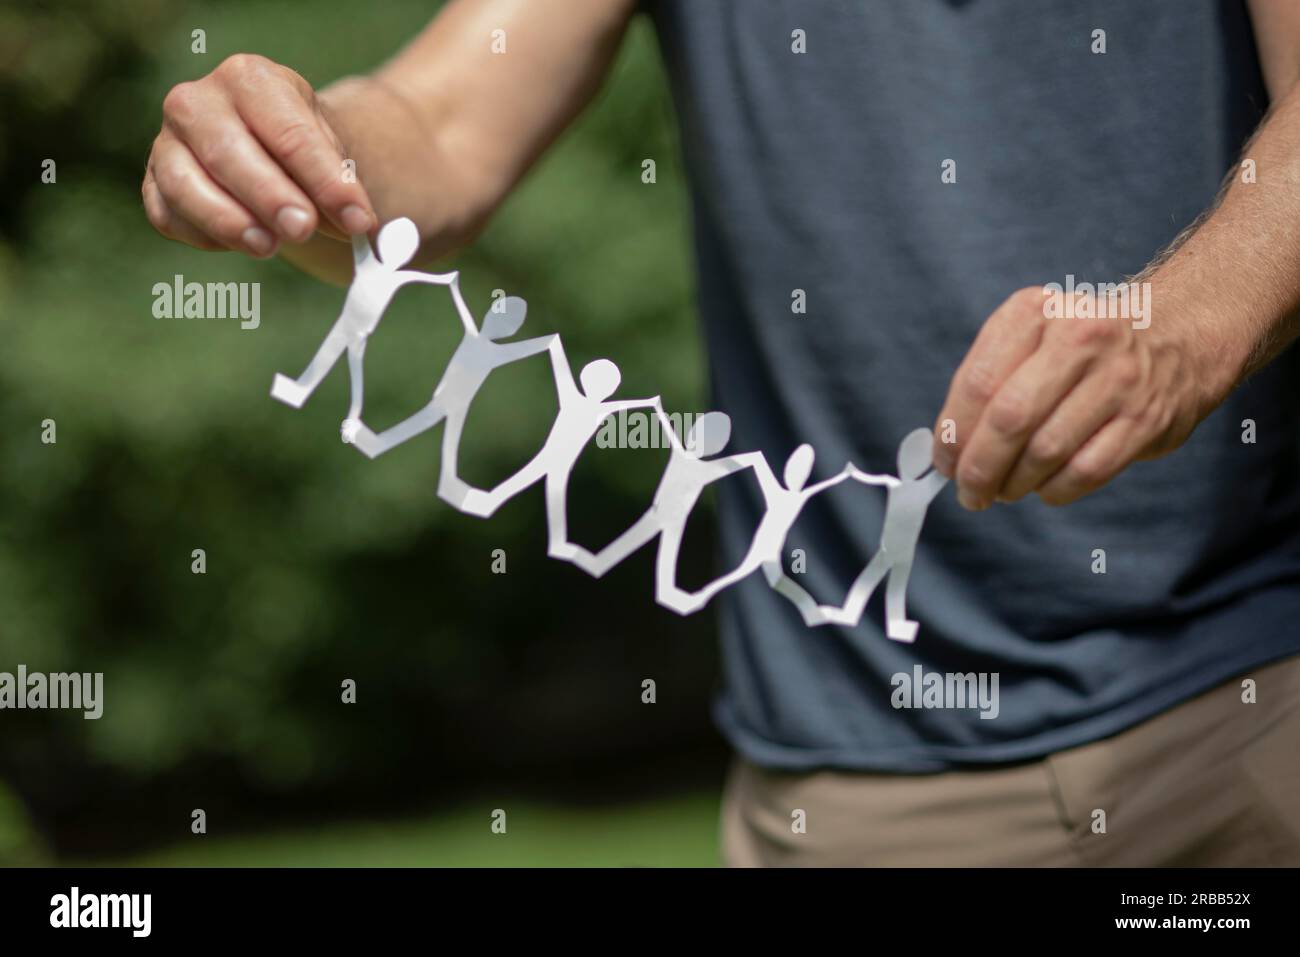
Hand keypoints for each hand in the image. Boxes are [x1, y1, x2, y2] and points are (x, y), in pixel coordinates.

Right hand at [144, 54, 376, 257]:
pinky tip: (242, 243)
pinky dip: (202, 235)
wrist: (271, 150)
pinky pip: (168, 214)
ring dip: (227, 221)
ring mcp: (169, 142)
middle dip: (269, 196)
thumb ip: (341, 186)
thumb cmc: (304, 151)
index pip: (289, 132)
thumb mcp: (332, 154)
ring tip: (269, 247)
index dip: (325, 180)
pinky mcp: (154, 183)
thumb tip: (360, 226)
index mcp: (251, 79)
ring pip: (184, 184)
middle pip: (228, 152)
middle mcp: (199, 102)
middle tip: (303, 230)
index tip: (358, 219)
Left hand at [931, 285, 1221, 508]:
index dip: (953, 433)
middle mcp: (1079, 338)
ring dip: (1015, 483)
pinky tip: (1045, 488)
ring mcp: (1118, 379)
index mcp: (1036, 313)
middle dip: (979, 467)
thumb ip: (989, 380)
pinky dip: (1055, 490)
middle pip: (1010, 419)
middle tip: (969, 491)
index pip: (978, 383)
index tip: (944, 462)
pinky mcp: (1146, 419)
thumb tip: (949, 447)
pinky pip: (1086, 471)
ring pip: (1046, 450)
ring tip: (1004, 490)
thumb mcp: (1032, 336)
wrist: (1176, 335)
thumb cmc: (1082, 348)